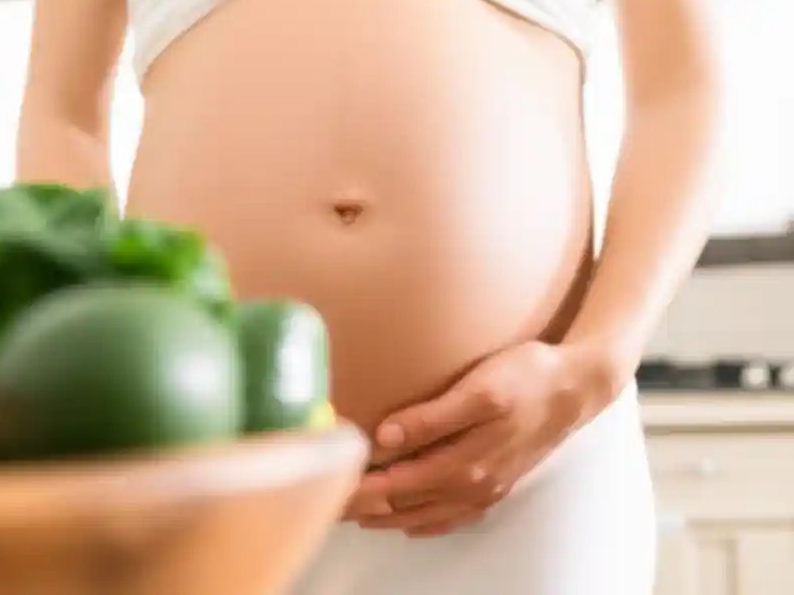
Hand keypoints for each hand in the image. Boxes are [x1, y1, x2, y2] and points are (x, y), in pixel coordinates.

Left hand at [345, 341, 617, 537]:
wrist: (578, 387)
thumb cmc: (528, 377)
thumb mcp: (480, 389)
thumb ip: (430, 417)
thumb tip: (384, 438)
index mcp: (463, 463)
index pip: (391, 486)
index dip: (353, 490)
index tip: (321, 488)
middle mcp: (471, 485)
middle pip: (400, 505)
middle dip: (359, 507)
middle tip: (321, 504)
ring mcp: (485, 489)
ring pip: (421, 515)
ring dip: (384, 517)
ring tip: (351, 514)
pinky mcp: (495, 485)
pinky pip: (451, 517)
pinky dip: (421, 522)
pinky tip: (407, 522)